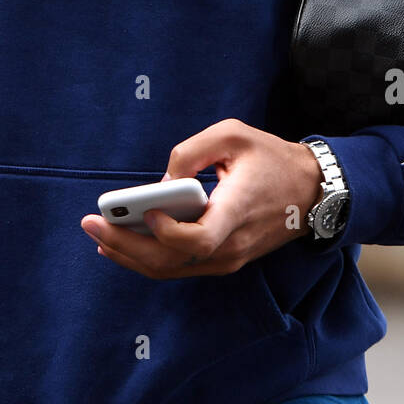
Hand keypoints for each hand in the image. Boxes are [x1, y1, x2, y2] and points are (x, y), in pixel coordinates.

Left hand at [80, 118, 321, 278]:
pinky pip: (180, 266)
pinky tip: (124, 246)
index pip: (199, 239)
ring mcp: (228, 259)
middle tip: (90, 224)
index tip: (146, 209)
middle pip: (172, 261)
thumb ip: (192, 151)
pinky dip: (149, 259)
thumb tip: (161, 182)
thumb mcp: (233, 134)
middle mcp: (231, 245)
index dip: (168, 231)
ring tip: (98, 235)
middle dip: (126, 245)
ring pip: (171, 269)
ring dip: (131, 256)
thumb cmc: (271, 158)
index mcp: (237, 211)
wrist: (313, 191)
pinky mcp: (225, 261)